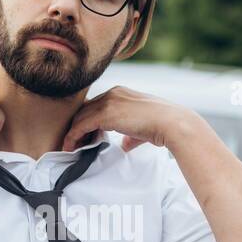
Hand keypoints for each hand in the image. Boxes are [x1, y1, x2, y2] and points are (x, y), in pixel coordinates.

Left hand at [61, 85, 194, 152]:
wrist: (171, 123)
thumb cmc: (162, 126)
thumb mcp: (142, 128)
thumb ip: (130, 135)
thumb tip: (125, 145)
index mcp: (121, 93)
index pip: (96, 106)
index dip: (87, 121)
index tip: (84, 137)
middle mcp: (112, 93)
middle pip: (85, 109)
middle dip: (77, 126)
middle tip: (74, 143)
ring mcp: (108, 102)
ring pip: (80, 117)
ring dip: (72, 133)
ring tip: (70, 148)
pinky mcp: (106, 113)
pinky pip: (81, 125)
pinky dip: (73, 136)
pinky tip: (71, 147)